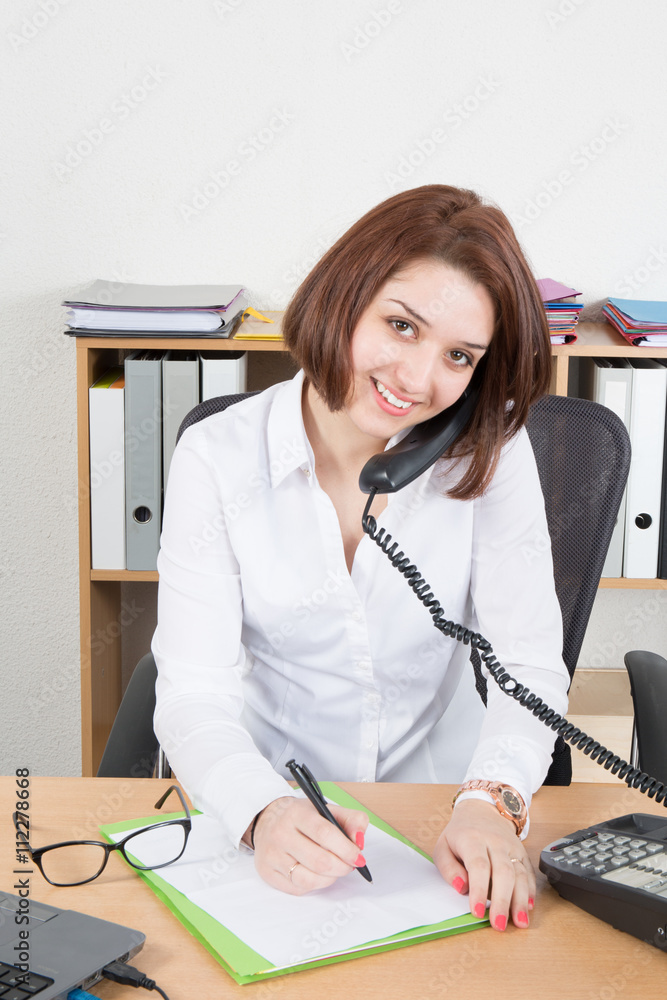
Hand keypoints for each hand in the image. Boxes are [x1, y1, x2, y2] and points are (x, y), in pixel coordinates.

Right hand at [247, 796, 369, 895]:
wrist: (266, 820)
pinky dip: (314, 884)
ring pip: (309, 879)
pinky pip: (298, 889)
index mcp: (296, 814)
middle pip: (319, 861)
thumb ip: (351, 820)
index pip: (325, 834)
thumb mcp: (325, 809)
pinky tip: (316, 873)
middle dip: (342, 867)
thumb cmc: (300, 817)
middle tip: (350, 865)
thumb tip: (360, 841)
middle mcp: (280, 834)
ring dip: (330, 879)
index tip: (358, 857)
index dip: (346, 849)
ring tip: (335, 870)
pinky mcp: (267, 873)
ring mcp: (272, 856)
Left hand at [432, 799, 534, 930]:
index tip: (477, 912)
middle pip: (503, 872)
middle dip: (502, 901)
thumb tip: (461, 887)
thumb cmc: (460, 834)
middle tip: (499, 925)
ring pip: (520, 874)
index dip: (478, 890)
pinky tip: (529, 907)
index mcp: (472, 839)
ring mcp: (511, 847)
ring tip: (520, 922)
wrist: (481, 810)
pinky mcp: (522, 853)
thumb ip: (448, 868)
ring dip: (520, 900)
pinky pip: (529, 872)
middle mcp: (495, 842)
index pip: (478, 866)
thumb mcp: (443, 847)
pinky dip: (530, 891)